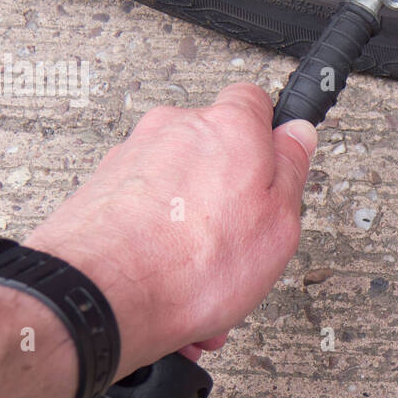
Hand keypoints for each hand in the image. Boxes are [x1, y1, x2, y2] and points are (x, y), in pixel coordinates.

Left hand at [25, 83, 315, 374]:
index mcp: (227, 127)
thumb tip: (297, 139)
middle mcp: (174, 130)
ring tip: (202, 277)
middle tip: (240, 238)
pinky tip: (169, 284)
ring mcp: (132, 158)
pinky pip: (146, 213)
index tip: (278, 165)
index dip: (270, 136)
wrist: (101, 296)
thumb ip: (291, 171)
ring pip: (178, 189)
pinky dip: (159, 242)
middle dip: (228, 196)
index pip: (255, 102)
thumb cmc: (189, 263)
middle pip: (214, 151)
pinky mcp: (101, 190)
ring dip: (192, 227)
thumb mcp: (278, 223)